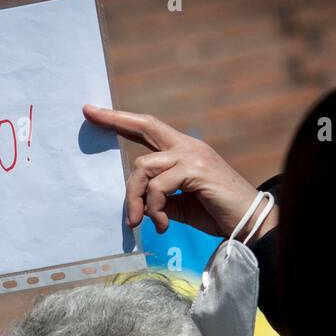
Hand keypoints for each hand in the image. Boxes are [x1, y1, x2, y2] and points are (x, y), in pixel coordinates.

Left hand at [82, 104, 274, 239]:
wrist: (248, 223)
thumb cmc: (216, 213)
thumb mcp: (180, 206)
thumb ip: (158, 199)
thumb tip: (137, 206)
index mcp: (183, 151)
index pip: (148, 128)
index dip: (121, 119)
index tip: (93, 110)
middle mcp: (187, 146)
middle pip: (144, 131)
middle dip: (114, 121)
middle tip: (87, 118)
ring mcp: (192, 156)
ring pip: (143, 167)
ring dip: (135, 198)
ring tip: (138, 221)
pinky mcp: (196, 170)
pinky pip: (158, 186)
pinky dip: (154, 208)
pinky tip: (163, 224)